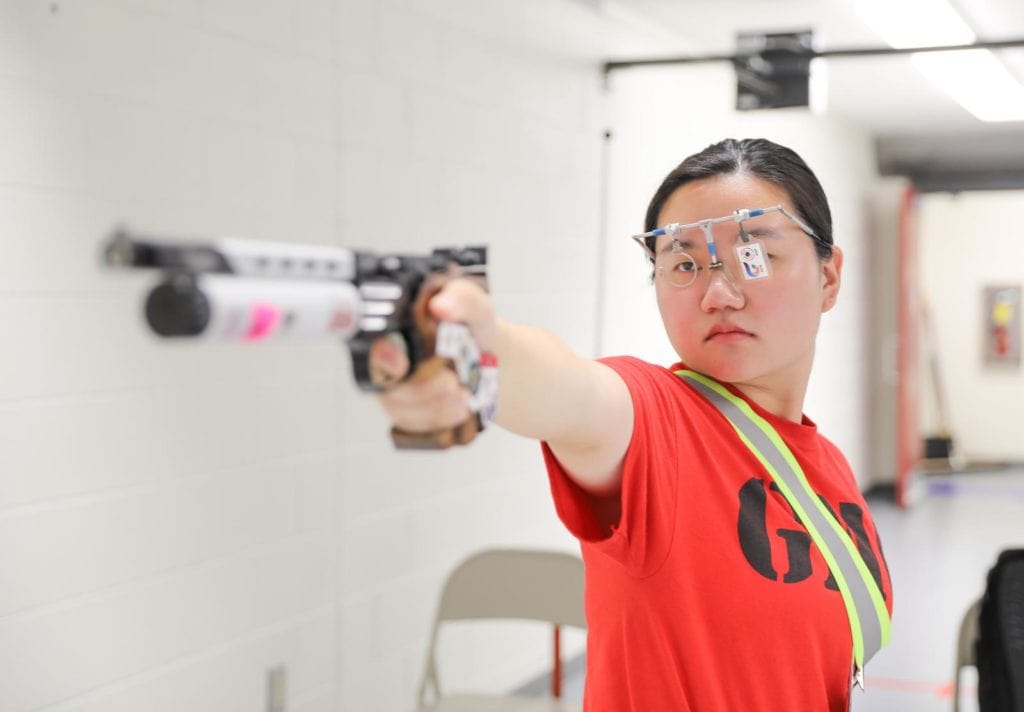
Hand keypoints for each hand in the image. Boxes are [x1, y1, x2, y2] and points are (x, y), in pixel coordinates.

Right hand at [374, 279, 495, 433]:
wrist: (489, 360)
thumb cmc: (471, 328)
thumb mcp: (475, 306)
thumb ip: (461, 298)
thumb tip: (441, 306)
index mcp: (393, 329)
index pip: (371, 344)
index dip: (381, 357)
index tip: (401, 365)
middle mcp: (385, 361)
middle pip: (385, 385)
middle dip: (419, 389)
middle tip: (453, 383)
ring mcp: (395, 391)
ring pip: (400, 409)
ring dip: (433, 408)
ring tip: (463, 398)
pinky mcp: (408, 414)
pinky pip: (413, 427)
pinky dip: (438, 422)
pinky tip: (459, 412)